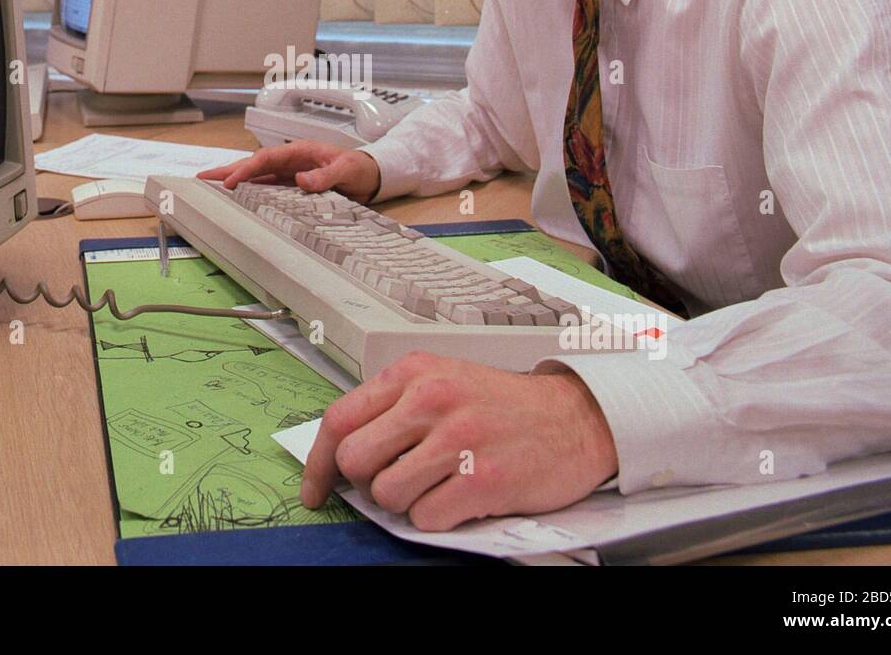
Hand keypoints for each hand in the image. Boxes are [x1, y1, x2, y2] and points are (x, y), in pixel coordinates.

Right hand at [196, 140, 381, 203]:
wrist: (369, 176)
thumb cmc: (359, 168)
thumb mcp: (346, 170)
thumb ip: (325, 176)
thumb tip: (302, 180)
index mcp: (300, 152)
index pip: (266, 158)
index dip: (247, 169)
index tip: (231, 181)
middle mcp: (290, 161)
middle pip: (254, 164)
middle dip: (228, 170)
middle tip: (202, 177)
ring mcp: (289, 173)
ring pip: (256, 176)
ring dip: (233, 180)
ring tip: (209, 185)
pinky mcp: (291, 185)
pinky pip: (265, 187)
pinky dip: (247, 190)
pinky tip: (234, 197)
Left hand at [300, 352, 617, 529]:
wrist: (574, 417)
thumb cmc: (502, 405)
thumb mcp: (442, 381)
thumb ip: (393, 408)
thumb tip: (341, 454)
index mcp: (414, 372)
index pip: (340, 419)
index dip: (318, 462)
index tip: (317, 487)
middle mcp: (432, 399)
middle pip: (355, 461)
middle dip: (367, 483)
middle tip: (395, 480)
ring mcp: (459, 439)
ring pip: (387, 494)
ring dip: (406, 502)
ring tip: (436, 485)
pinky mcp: (484, 478)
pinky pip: (426, 518)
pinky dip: (437, 518)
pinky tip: (460, 497)